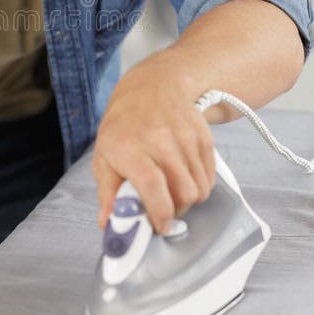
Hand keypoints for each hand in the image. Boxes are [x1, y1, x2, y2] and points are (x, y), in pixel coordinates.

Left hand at [92, 57, 215, 233]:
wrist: (152, 88)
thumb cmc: (124, 125)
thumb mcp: (104, 157)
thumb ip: (108, 193)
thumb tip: (109, 223)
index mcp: (131, 148)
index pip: (153, 188)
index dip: (160, 214)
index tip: (159, 227)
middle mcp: (161, 142)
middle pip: (183, 194)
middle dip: (175, 210)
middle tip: (163, 208)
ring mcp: (186, 139)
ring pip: (199, 189)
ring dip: (187, 199)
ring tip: (172, 191)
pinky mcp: (204, 138)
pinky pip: (209, 178)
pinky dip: (199, 186)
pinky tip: (183, 177)